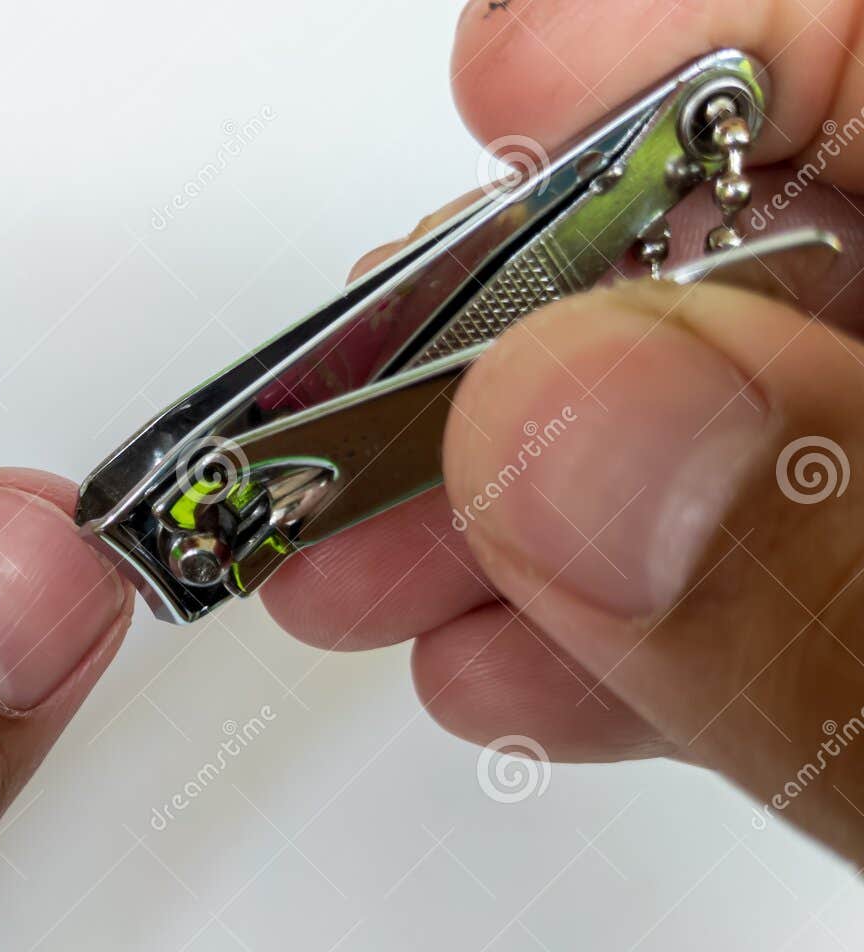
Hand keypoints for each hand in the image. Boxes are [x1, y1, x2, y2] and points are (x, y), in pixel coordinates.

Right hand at [262, 0, 863, 864]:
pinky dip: (628, 619)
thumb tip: (562, 429)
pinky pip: (774, 572)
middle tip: (356, 402)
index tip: (504, 91)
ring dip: (527, 498)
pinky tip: (516, 667)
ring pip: (748, 427)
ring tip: (366, 576)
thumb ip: (817, 592)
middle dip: (532, 329)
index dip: (694, 51)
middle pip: (787, 250)